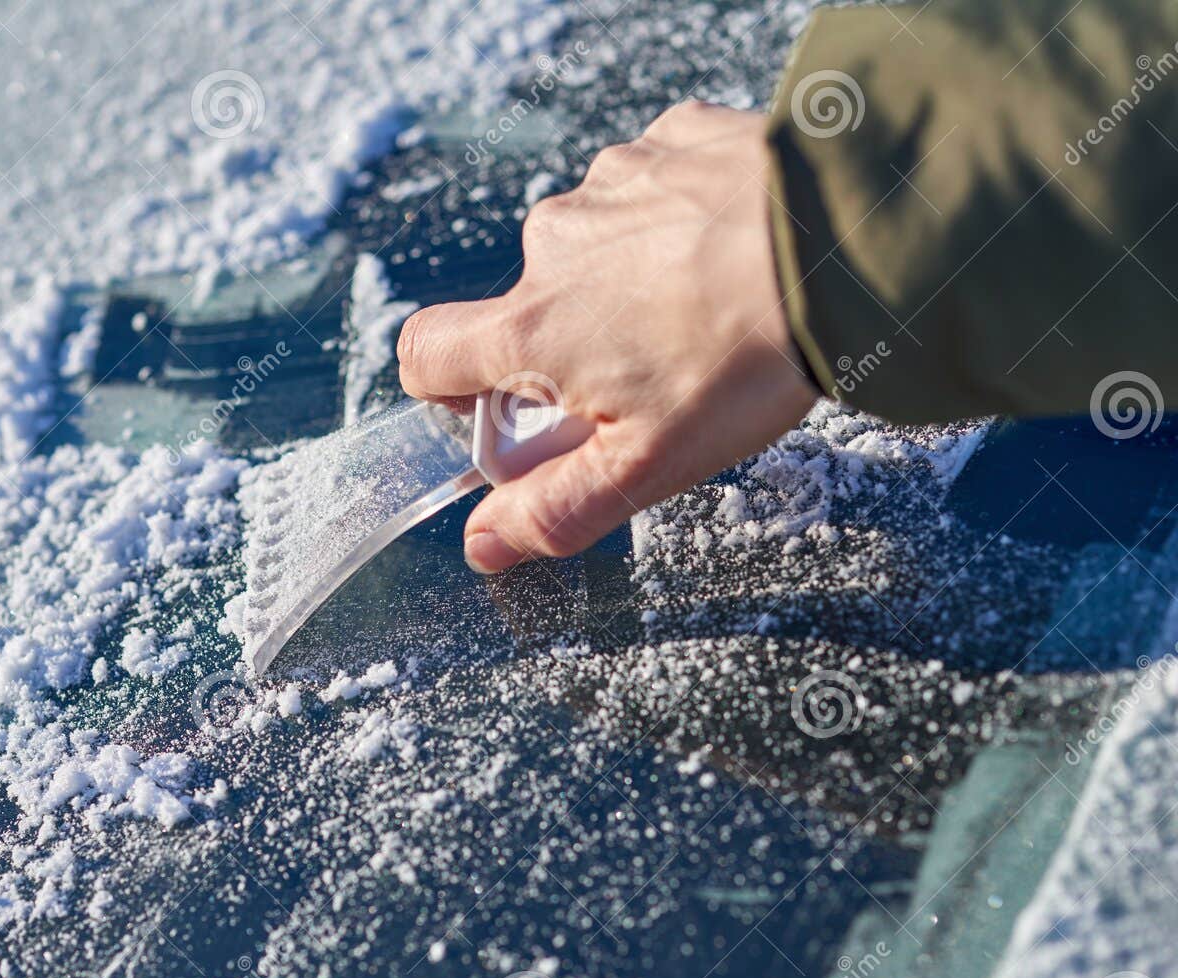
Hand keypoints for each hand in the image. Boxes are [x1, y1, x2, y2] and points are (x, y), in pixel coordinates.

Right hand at [397, 101, 816, 573]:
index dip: (452, 392)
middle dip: (572, 346)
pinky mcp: (668, 138)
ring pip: (593, 248)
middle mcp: (552, 245)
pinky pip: (648, 188)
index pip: (425, 353)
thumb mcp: (650, 466)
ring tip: (711, 310)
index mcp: (532, 330)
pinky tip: (731, 249)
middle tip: (657, 378)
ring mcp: (610, 182)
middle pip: (527, 308)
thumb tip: (484, 543)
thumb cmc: (749, 357)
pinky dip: (677, 220)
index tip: (513, 413)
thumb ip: (555, 508)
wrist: (849, 235)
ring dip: (628, 280)